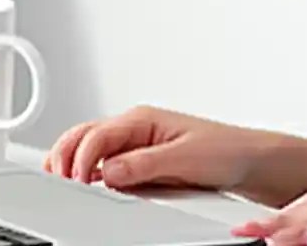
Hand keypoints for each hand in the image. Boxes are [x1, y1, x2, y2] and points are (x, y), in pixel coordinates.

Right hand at [43, 104, 265, 190]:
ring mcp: (136, 146)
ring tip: (63, 183)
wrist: (249, 162)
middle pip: (83, 136)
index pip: (97, 135)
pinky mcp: (141, 163)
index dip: (81, 159)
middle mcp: (135, 129)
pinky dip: (89, 174)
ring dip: (73, 163)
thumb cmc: (226, 151)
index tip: (76, 181)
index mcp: (143, 119)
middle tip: (57, 181)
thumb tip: (110, 171)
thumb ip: (145, 164)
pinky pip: (105, 166)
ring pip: (90, 150)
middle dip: (65, 156)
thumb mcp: (185, 159)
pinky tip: (85, 186)